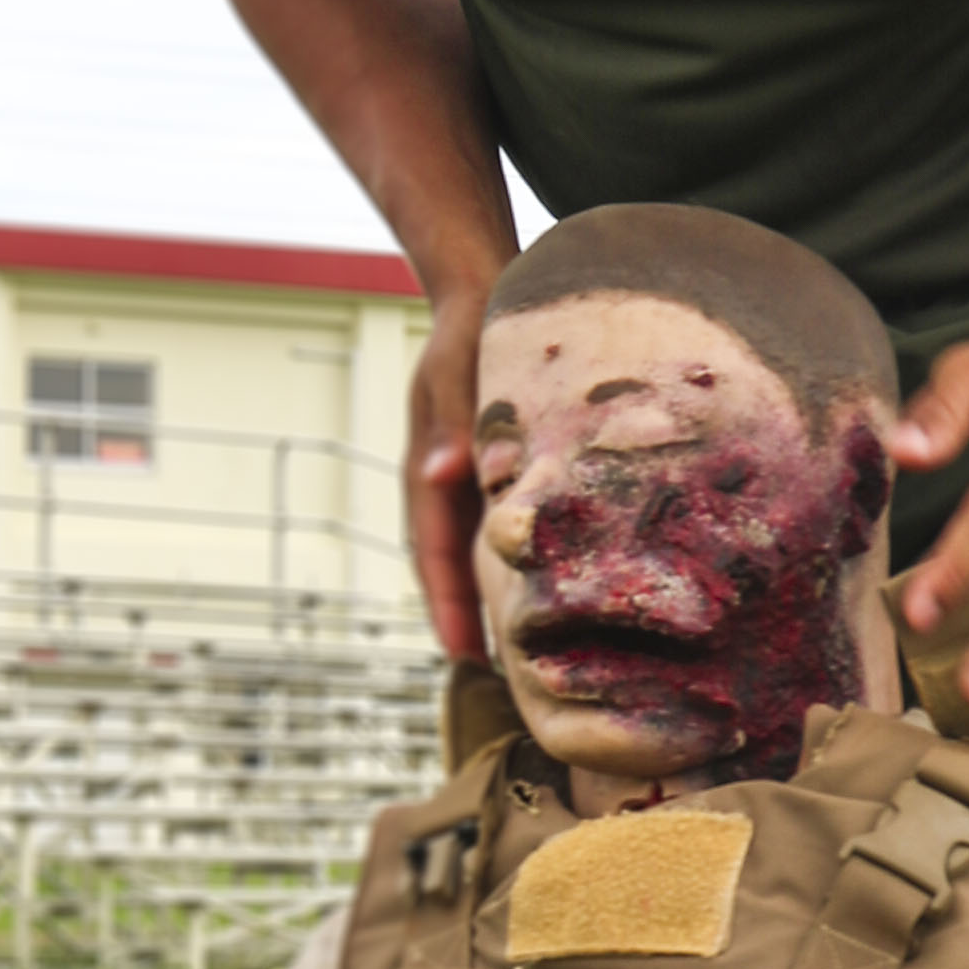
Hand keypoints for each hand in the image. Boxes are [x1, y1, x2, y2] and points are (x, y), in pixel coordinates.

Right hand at [405, 299, 489, 663]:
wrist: (474, 288)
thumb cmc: (468, 328)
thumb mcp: (456, 368)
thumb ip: (454, 420)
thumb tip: (441, 476)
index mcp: (429, 468)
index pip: (433, 550)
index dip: (449, 604)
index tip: (465, 655)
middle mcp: (442, 483)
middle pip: (449, 566)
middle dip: (468, 620)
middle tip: (496, 680)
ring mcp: (463, 478)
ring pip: (471, 552)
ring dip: (487, 599)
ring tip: (516, 654)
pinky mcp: (488, 469)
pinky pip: (493, 527)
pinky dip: (507, 562)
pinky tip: (540, 589)